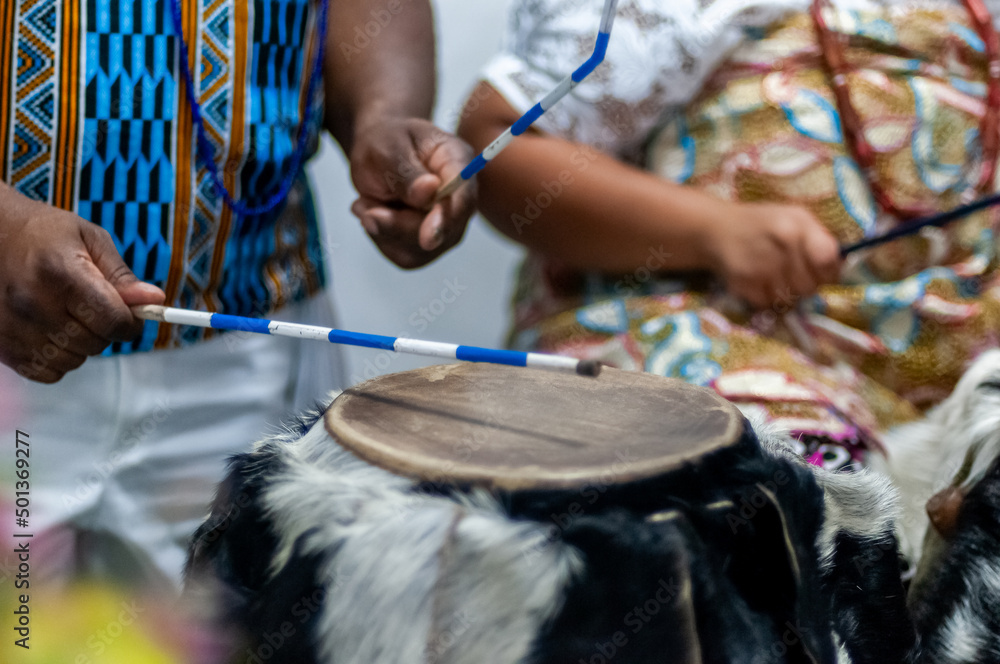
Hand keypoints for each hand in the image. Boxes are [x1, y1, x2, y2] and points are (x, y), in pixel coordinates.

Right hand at [0, 186, 164, 382]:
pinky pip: (47, 372)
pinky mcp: (0, 345)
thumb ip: (121, 275)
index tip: (131, 315)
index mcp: (62, 275)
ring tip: (68, 316)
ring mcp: (13, 328)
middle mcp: (34, 305)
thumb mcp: (89, 239)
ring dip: (81, 345)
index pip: (113, 321)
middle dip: (105, 330)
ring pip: (73, 361)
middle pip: (95, 343)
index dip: (131, 322)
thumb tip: (153, 301)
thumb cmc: (42, 233)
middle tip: (92, 307)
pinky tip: (51, 332)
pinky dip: (56, 359)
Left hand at [348, 116, 476, 268]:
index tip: (426, 240)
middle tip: (364, 209)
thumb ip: (406, 171)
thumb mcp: (387, 146)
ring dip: (386, 232)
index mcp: (457, 161)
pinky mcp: (431, 241)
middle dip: (399, 227)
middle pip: (445, 231)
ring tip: (366, 204)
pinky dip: (383, 239)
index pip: (463, 197)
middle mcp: (460, 196)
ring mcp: (449, 222)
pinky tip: (374, 214)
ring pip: (423, 251)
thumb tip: (429, 191)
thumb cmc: (385, 140)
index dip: (446, 220)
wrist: (378, 152)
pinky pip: (408, 257)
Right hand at [704, 203, 841, 309]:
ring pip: (791, 298)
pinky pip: (769, 303)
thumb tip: (840, 265)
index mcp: (795, 227)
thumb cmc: (762, 222)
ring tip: (776, 276)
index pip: (827, 260)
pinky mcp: (743, 286)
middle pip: (811, 286)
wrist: (715, 230)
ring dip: (787, 292)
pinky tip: (760, 281)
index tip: (822, 269)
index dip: (829, 269)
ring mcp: (760, 270)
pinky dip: (767, 297)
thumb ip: (819, 237)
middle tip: (795, 273)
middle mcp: (780, 249)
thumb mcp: (794, 216)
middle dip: (807, 283)